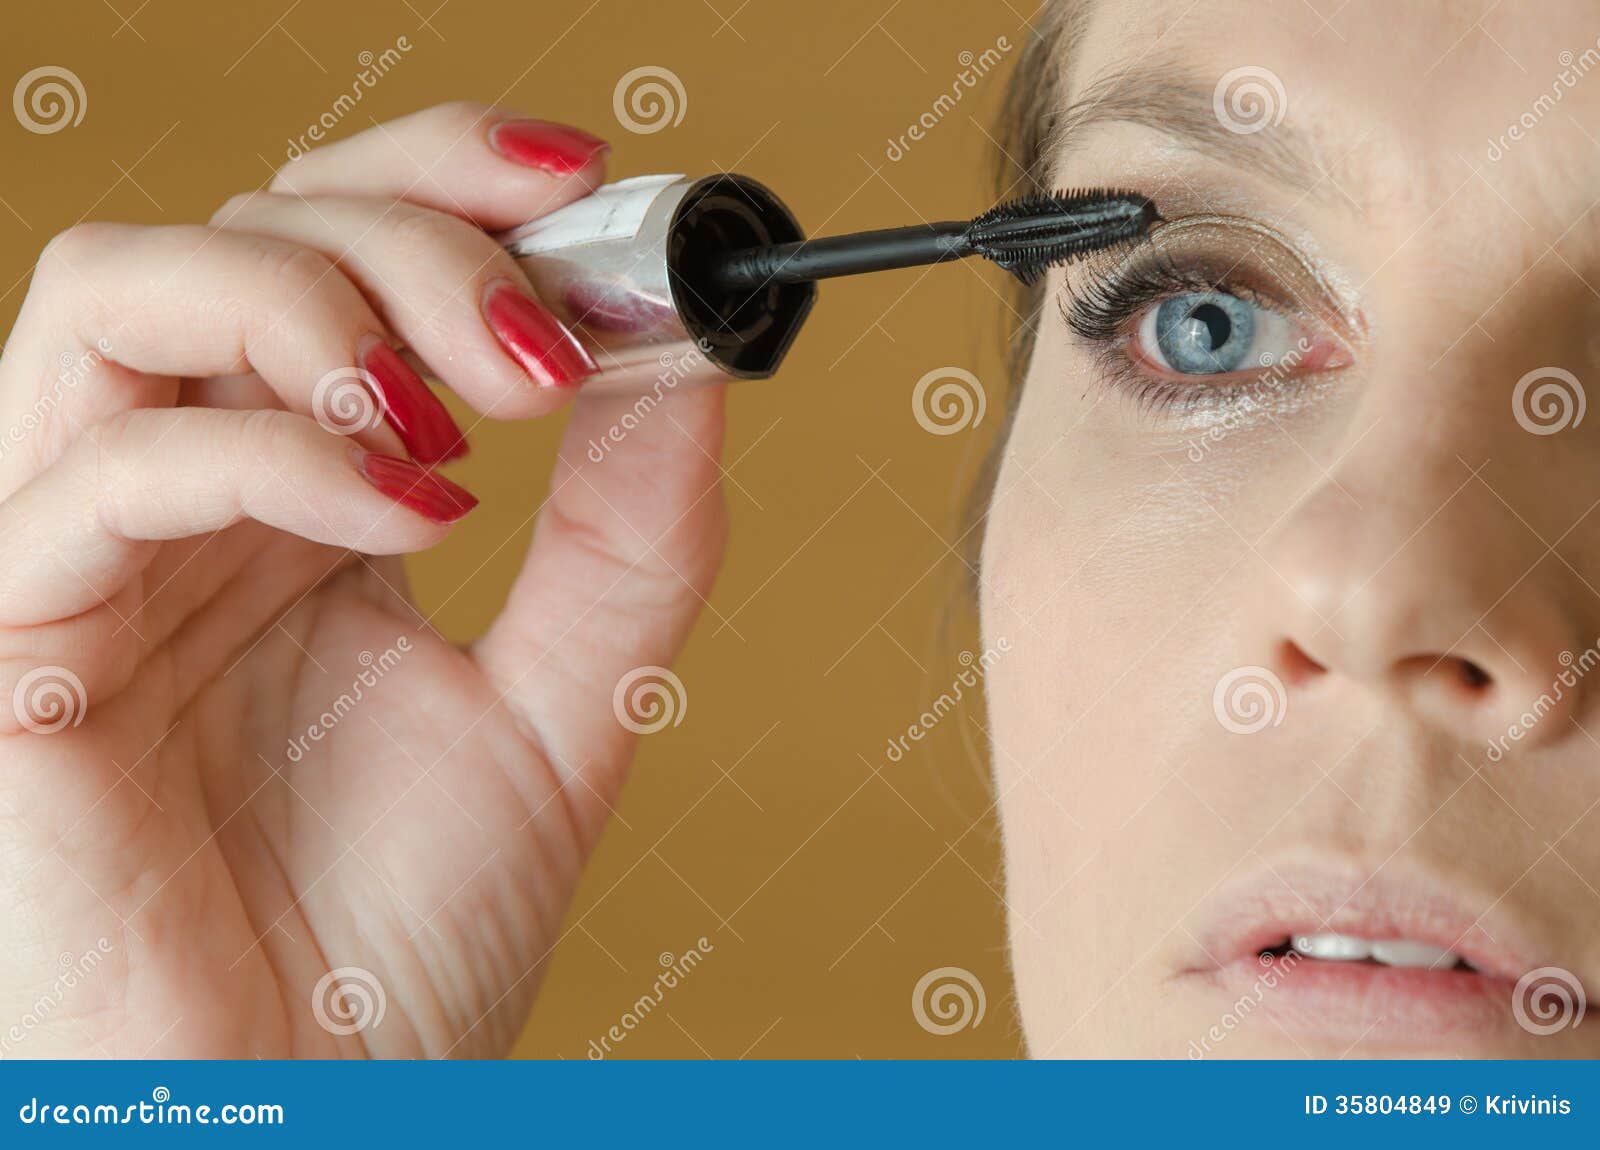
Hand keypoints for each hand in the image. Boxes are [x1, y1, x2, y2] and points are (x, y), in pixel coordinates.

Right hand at [0, 103, 725, 1057]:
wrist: (319, 1114)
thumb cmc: (407, 939)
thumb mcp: (567, 706)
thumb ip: (628, 536)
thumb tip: (678, 354)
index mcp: (301, 503)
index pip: (333, 251)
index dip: (443, 178)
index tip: (589, 187)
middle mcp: (186, 501)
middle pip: (242, 231)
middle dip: (413, 237)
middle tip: (542, 337)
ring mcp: (85, 560)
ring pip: (126, 291)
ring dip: (317, 301)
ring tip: (463, 408)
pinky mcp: (14, 646)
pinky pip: (103, 475)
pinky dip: (274, 462)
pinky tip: (412, 519)